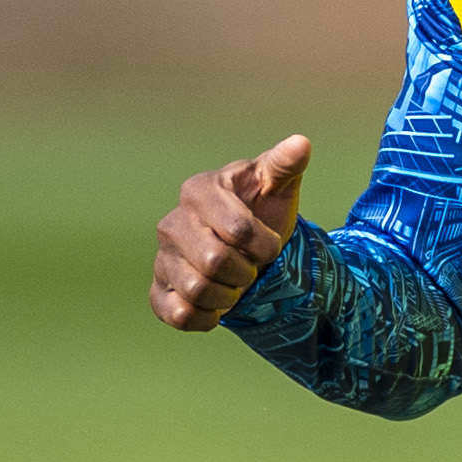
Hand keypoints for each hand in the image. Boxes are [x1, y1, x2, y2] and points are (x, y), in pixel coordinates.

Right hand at [149, 136, 310, 331]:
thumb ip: (285, 165)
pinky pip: (176, 314)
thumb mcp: (277, 186)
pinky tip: (217, 306)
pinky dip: (205, 317)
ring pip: (196, 290)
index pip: (238, 230)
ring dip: (228, 296)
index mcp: (198, 191)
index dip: (264, 246)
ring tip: (233, 284)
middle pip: (213, 261)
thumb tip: (301, 143)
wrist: (247, 250)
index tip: (268, 244)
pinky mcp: (160, 290)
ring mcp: (163, 258)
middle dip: (245, 272)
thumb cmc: (262, 211)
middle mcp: (171, 223)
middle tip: (250, 267)